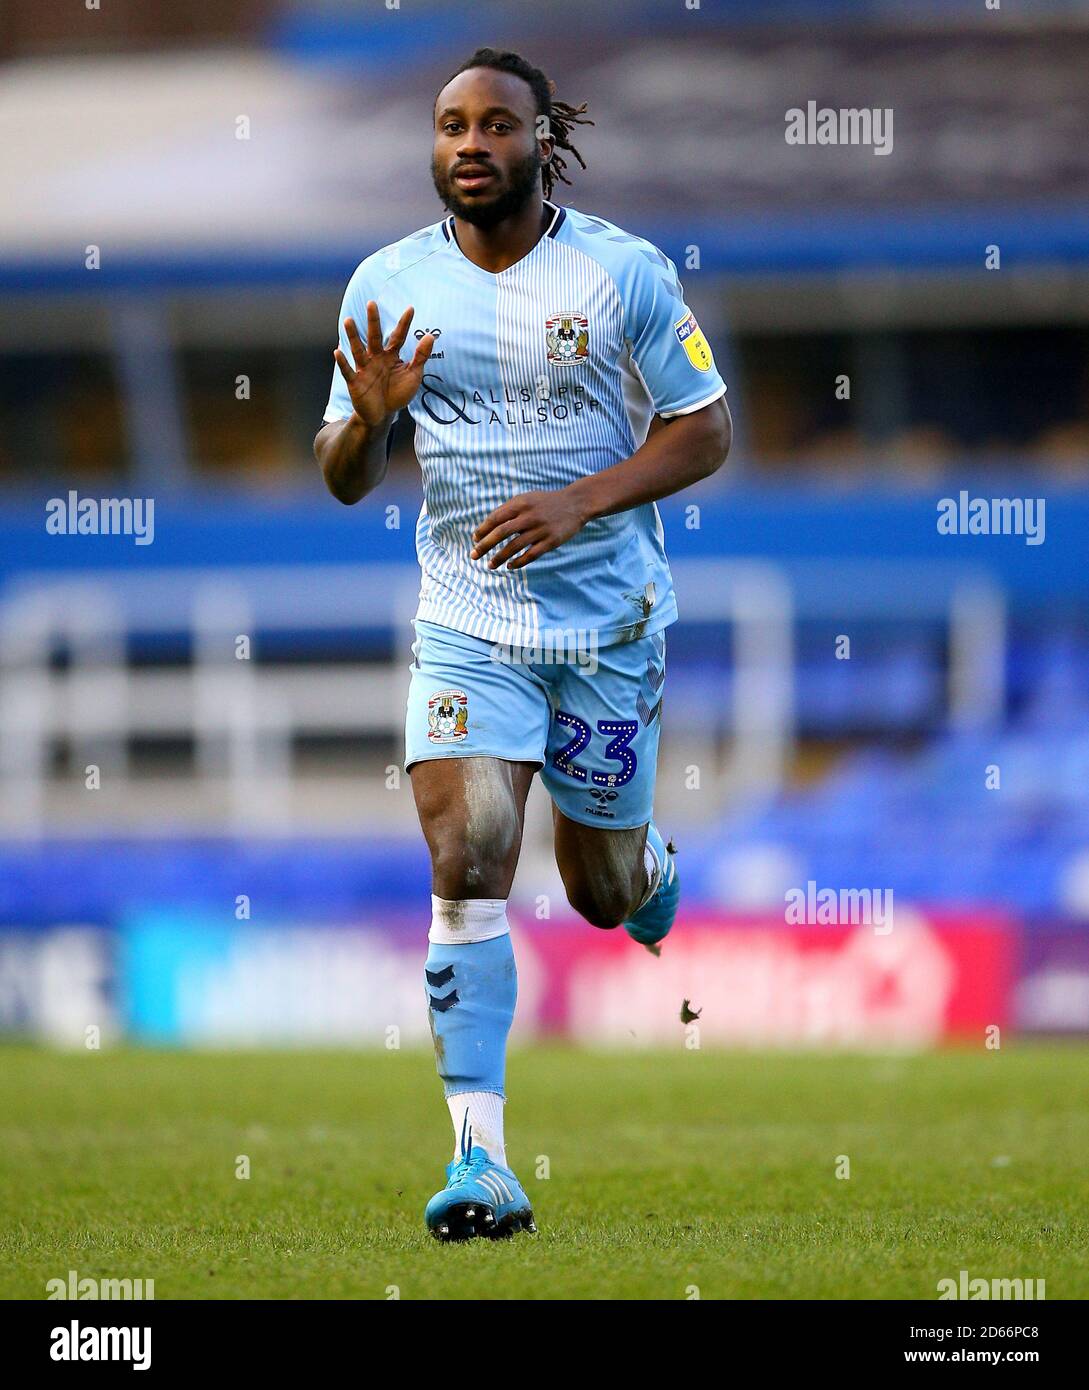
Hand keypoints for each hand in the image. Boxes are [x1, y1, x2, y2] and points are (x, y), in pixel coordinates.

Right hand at [333, 302, 433, 427]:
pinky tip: (337, 352)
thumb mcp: (413, 375)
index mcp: (391, 355)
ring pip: (358, 350)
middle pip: (375, 337)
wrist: (382, 415)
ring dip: (353, 336)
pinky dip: (343, 362)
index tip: (411, 309)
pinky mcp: (355, 382)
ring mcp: (364, 369)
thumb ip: (420, 356)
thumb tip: (430, 336)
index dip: (404, 324)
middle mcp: (376, 358)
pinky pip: (348, 371)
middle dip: (373, 321)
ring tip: (348, 320)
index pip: (398, 336)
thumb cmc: (397, 393)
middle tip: (372, 303)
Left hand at [471, 488, 589, 569]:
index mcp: (521, 504)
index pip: (495, 518)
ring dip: (499, 557)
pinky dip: (518, 562)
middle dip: (485, 545)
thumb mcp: (526, 499)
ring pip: (514, 546)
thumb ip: (507, 510)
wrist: (575, 503)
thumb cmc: (545, 503)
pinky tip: (510, 566)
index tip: (475, 540)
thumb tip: (486, 528)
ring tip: (490, 565)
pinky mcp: (551, 541)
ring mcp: (541, 529)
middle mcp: (529, 516)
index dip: (483, 530)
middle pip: (501, 533)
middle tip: (473, 556)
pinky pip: (531, 555)